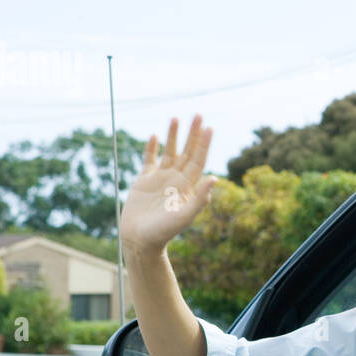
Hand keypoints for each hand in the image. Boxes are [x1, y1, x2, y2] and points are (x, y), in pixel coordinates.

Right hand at [120, 114, 219, 254]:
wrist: (140, 241)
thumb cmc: (164, 232)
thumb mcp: (184, 216)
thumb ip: (200, 198)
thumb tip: (215, 178)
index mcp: (187, 187)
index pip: (198, 160)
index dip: (203, 144)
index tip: (209, 127)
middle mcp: (176, 180)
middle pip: (186, 152)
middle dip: (192, 134)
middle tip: (198, 115)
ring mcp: (160, 179)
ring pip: (169, 152)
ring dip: (173, 136)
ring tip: (177, 118)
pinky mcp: (143, 181)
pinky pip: (149, 160)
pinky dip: (151, 148)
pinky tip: (155, 136)